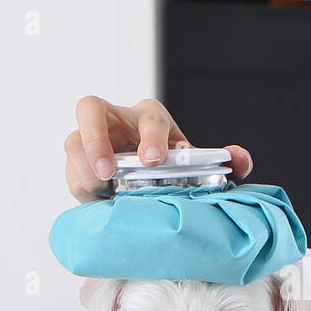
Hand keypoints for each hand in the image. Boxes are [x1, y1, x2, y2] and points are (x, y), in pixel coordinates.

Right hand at [64, 95, 253, 201]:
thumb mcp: (199, 165)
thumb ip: (227, 162)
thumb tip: (239, 158)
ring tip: (102, 191)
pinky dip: (81, 187)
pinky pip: (71, 172)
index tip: (154, 161)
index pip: (149, 116)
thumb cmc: (175, 168)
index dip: (150, 137)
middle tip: (109, 171)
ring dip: (84, 169)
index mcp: (151, 118)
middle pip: (89, 108)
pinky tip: (99, 202)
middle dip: (96, 139)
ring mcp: (91, 141)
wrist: (152, 184)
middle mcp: (116, 122)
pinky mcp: (78, 165)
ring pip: (73, 142)